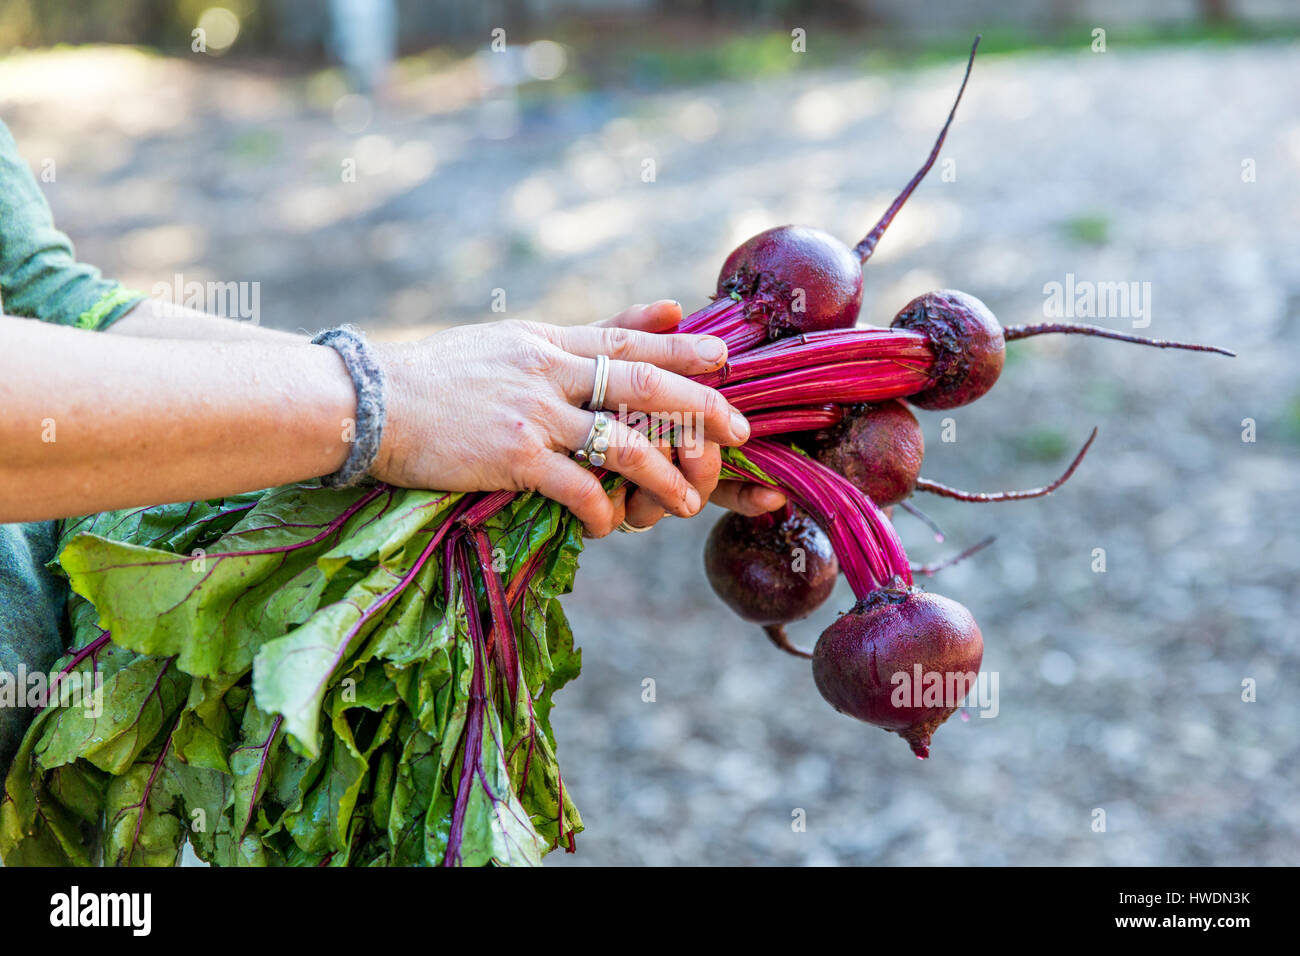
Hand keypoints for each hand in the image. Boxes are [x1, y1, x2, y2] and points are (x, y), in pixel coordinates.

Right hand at [370, 302, 754, 535]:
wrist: (369, 403)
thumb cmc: (439, 377)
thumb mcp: (512, 341)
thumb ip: (583, 333)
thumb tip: (662, 308)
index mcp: (548, 341)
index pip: (630, 341)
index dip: (684, 352)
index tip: (726, 361)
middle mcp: (548, 371)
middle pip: (644, 385)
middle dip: (700, 409)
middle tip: (740, 430)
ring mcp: (532, 414)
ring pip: (622, 442)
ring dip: (664, 475)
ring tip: (687, 501)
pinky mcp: (512, 456)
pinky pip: (577, 487)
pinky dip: (601, 510)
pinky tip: (610, 525)